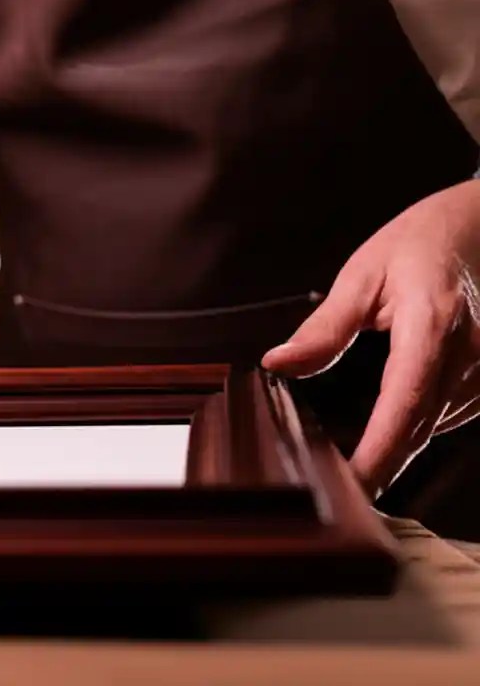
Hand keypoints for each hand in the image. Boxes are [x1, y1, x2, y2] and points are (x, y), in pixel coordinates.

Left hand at [262, 179, 479, 494]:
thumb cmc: (423, 241)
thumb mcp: (362, 275)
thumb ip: (323, 328)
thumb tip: (276, 364)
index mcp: (433, 323)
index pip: (406, 403)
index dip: (379, 452)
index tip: (352, 486)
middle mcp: (474, 352)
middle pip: (422, 427)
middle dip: (381, 465)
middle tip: (335, 496)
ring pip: (438, 426)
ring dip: (398, 447)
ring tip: (351, 467)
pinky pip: (453, 414)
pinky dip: (418, 425)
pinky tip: (386, 430)